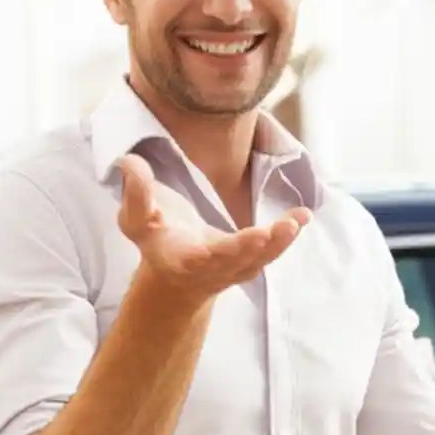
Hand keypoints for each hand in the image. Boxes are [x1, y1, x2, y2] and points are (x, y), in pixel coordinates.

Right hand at [116, 153, 310, 306]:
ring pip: (261, 258)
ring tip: (297, 220)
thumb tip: (130, 162)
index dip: (222, 251)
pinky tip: (304, 214)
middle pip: (237, 260)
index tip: (246, 238)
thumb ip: (135, 192)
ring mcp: (236, 268)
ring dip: (279, 241)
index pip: (201, 258)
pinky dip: (288, 234)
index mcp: (184, 260)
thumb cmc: (156, 239)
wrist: (177, 273)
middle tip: (275, 230)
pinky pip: (273, 250)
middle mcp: (213, 269)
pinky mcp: (253, 261)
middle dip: (256, 247)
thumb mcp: (137, 218)